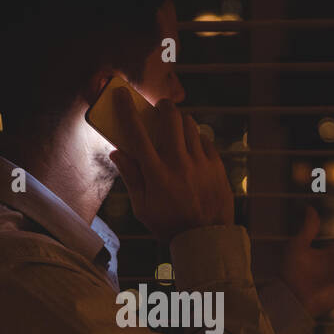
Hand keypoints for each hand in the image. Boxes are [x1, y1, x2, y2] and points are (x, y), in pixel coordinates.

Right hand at [106, 86, 234, 242]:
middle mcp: (178, 163)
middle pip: (171, 118)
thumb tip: (117, 153)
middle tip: (159, 108)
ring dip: (180, 121)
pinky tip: (192, 147)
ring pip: (190, 125)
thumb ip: (131, 177)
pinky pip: (205, 140)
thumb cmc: (169, 225)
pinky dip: (196, 138)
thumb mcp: (142, 207)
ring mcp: (200, 163)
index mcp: (156, 174)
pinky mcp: (216, 166)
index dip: (127, 111)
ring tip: (176, 128)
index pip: (137, 134)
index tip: (122, 95)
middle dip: (163, 106)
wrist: (206, 238)